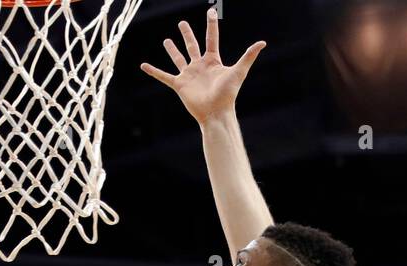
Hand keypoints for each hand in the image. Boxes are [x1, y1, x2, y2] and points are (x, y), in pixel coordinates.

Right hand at [141, 8, 264, 124]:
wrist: (216, 113)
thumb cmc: (228, 94)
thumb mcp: (238, 71)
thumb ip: (249, 56)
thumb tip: (263, 42)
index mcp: (213, 61)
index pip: (211, 38)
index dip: (211, 24)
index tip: (211, 11)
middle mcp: (200, 66)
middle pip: (192, 45)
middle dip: (187, 34)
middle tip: (182, 23)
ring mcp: (189, 75)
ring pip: (178, 58)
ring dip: (172, 49)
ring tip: (166, 41)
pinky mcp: (179, 85)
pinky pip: (164, 76)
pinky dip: (153, 71)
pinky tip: (143, 65)